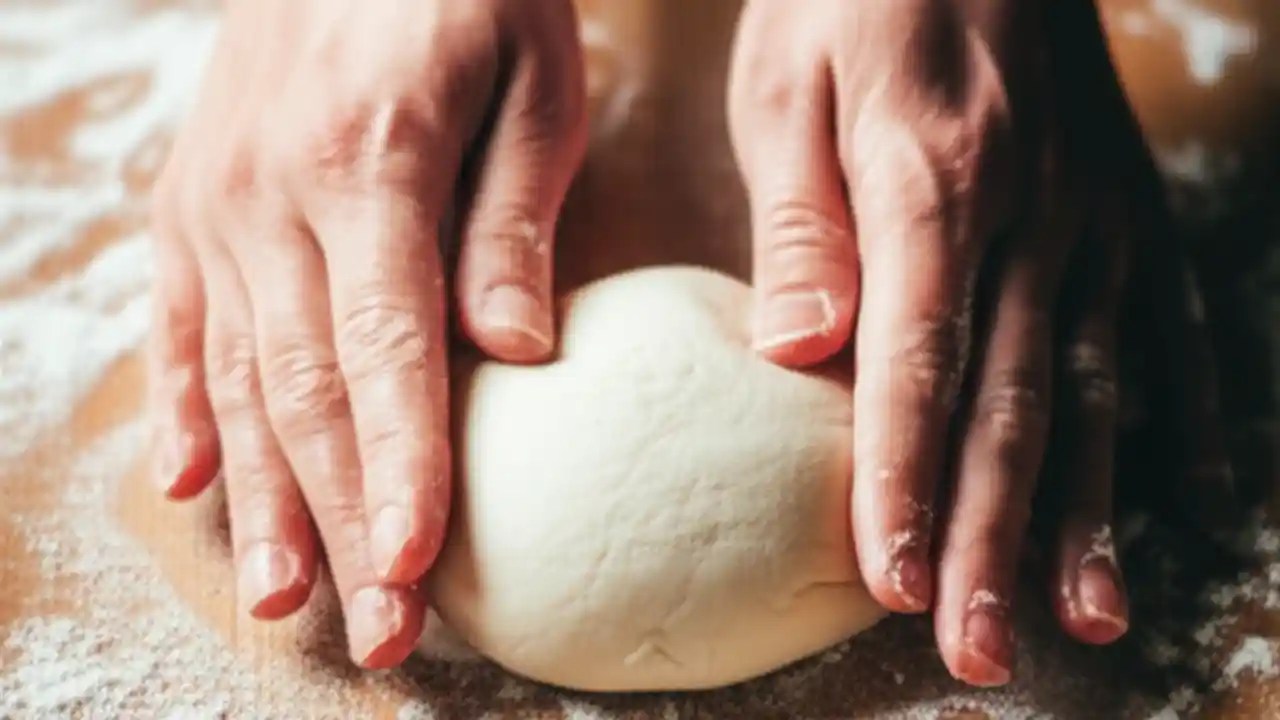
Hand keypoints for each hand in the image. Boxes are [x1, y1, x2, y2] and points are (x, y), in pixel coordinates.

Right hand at [148, 0, 585, 667]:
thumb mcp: (532, 80)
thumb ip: (512, 217)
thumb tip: (516, 351)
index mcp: (366, 164)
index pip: (383, 348)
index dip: (399, 466)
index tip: (416, 565)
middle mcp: (269, 195)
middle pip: (305, 389)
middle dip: (341, 518)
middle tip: (378, 628)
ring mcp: (215, 200)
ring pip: (237, 376)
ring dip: (261, 497)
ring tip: (281, 597)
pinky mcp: (189, 199)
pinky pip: (178, 321)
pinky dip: (184, 407)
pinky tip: (188, 484)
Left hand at [727, 0, 1233, 685]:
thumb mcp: (789, 84)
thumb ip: (802, 221)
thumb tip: (796, 351)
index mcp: (929, 182)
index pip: (914, 362)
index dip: (900, 479)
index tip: (890, 582)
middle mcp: (1030, 213)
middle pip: (1008, 402)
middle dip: (990, 535)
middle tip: (981, 648)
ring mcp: (1093, 214)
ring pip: (1092, 384)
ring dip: (1089, 510)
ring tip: (1087, 615)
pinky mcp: (1129, 207)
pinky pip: (1168, 321)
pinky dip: (1186, 412)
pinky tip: (1198, 493)